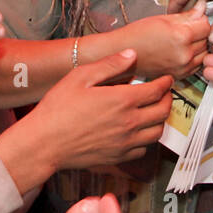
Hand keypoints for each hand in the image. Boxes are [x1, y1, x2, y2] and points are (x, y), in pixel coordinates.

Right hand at [5, 49, 171, 177]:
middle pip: (163, 112)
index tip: (166, 79)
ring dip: (160, 120)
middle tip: (164, 93)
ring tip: (154, 112)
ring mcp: (125, 143)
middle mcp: (129, 123)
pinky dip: (146, 140)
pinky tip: (138, 132)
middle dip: (168, 99)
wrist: (44, 143)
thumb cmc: (58, 109)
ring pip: (157, 133)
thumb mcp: (81, 77)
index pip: (157, 90)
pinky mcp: (118, 158)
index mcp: (123, 101)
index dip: (165, 83)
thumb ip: (109, 65)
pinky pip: (143, 150)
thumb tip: (132, 54)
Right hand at [123, 1, 209, 79]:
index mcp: (181, 37)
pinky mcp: (180, 75)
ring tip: (185, 40)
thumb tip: (201, 7)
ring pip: (204, 53)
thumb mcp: (163, 19)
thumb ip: (187, 15)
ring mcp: (182, 67)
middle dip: (200, 32)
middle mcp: (184, 54)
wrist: (123, 53)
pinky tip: (183, 51)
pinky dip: (194, 57)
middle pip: (207, 40)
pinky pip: (197, 65)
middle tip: (188, 28)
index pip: (206, 26)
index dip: (201, 19)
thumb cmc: (137, 35)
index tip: (196, 17)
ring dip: (199, 46)